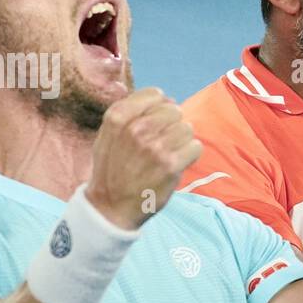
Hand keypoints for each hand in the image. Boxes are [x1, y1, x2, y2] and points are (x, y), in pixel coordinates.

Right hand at [85, 85, 202, 228]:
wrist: (111, 207)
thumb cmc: (112, 170)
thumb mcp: (107, 134)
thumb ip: (130, 112)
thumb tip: (165, 97)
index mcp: (118, 117)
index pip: (155, 94)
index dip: (159, 108)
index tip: (155, 124)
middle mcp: (136, 128)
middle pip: (174, 110)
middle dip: (171, 125)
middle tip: (161, 144)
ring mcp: (155, 146)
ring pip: (186, 128)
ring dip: (181, 141)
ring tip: (167, 155)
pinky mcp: (171, 164)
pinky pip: (195, 147)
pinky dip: (190, 155)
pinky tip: (175, 164)